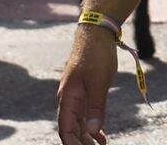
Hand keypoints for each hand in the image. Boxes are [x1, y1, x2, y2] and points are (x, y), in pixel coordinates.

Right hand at [57, 26, 117, 144]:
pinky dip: (92, 127)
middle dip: (81, 144)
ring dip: (87, 138)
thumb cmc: (96, 55)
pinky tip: (100, 137)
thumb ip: (96, 106)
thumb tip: (92, 130)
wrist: (96, 33)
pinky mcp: (85, 92)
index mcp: (68, 98)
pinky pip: (85, 115)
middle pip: (71, 130)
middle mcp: (68, 99)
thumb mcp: (99, 81)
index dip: (73, 144)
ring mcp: (76, 96)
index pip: (66, 129)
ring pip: (78, 124)